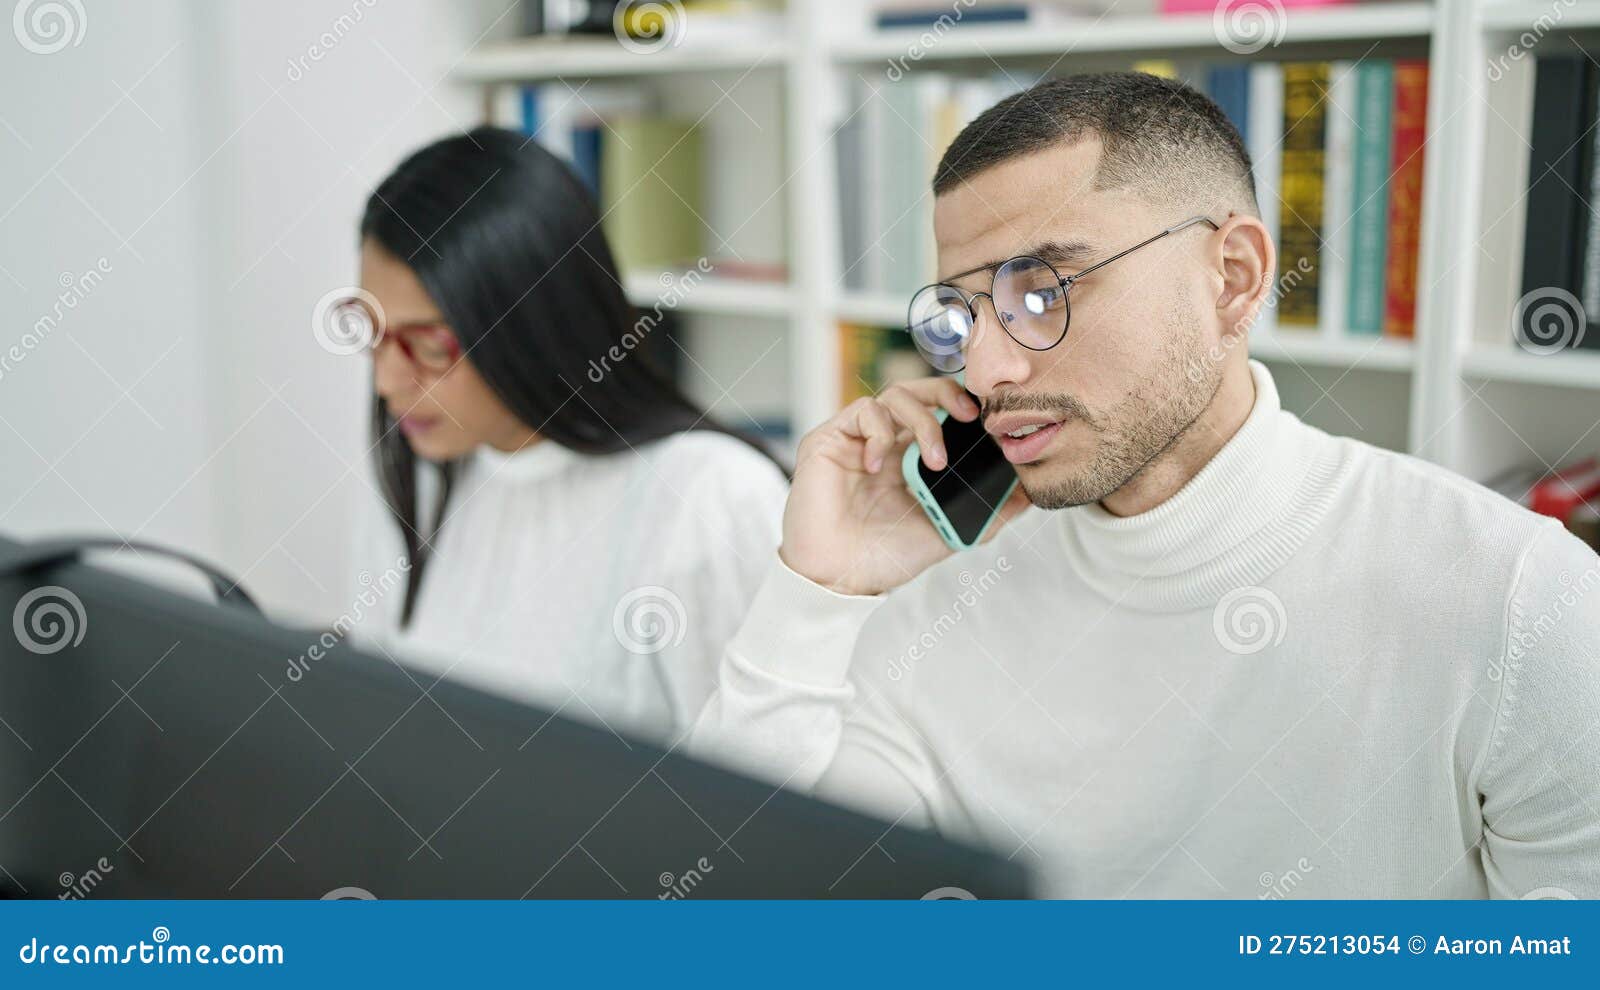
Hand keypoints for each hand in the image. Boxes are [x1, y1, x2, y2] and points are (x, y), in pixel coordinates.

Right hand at [779, 377, 1031, 596]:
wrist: (840, 579)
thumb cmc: (886, 558)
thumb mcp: (948, 532)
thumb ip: (987, 513)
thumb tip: (1030, 493)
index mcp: (909, 456)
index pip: (937, 410)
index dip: (961, 403)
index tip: (988, 417)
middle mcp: (883, 441)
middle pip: (917, 390)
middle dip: (947, 394)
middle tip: (970, 416)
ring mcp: (856, 439)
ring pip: (894, 395)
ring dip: (922, 421)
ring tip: (933, 460)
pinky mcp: (828, 440)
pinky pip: (861, 412)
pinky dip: (878, 433)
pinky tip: (879, 467)